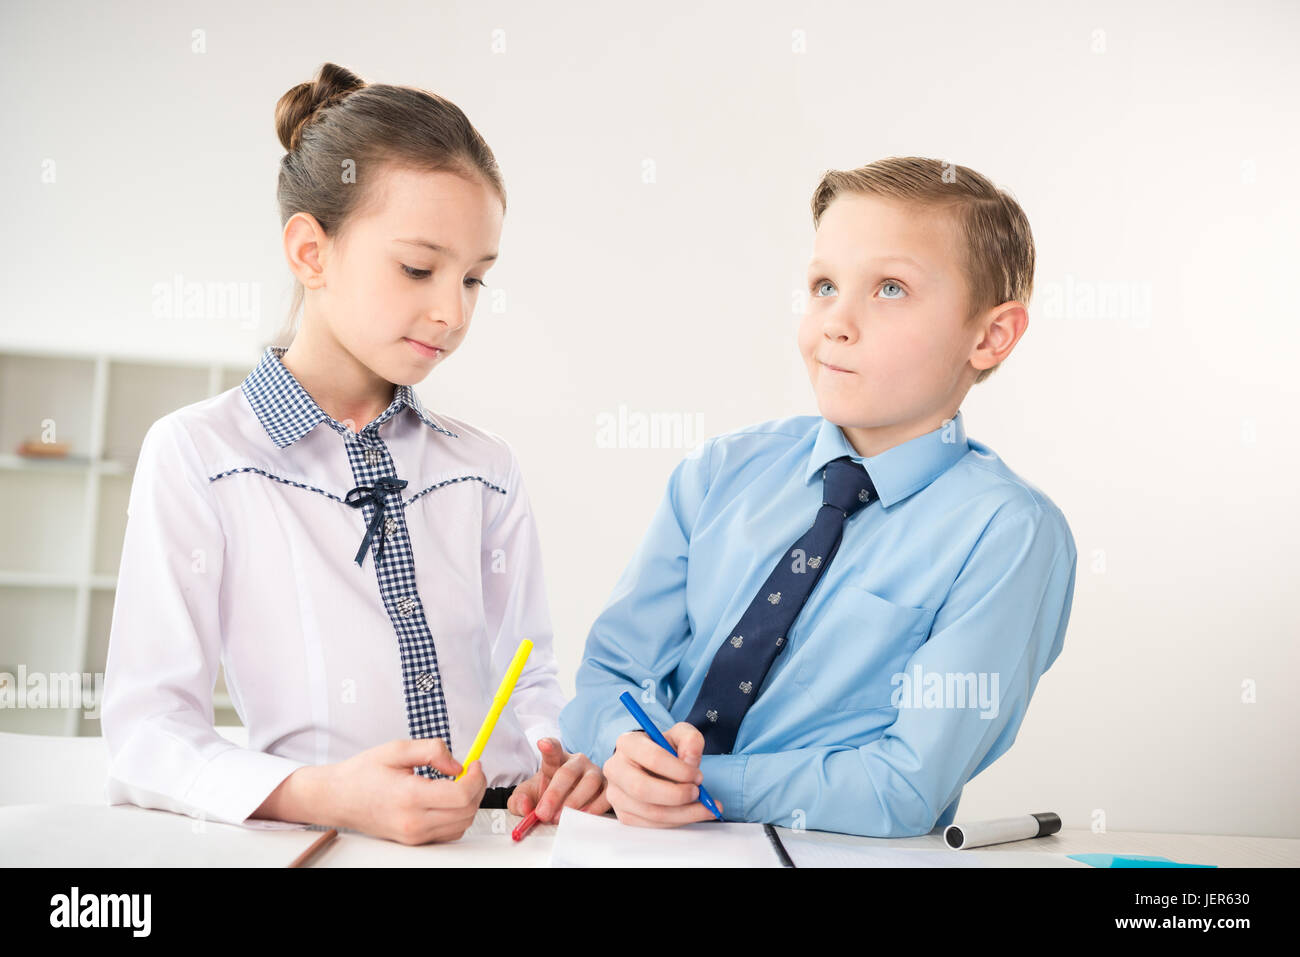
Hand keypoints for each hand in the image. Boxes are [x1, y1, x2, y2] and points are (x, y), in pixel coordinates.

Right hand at [322, 738, 485, 844]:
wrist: (338, 797)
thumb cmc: (363, 773)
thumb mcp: (396, 749)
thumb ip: (432, 750)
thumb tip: (457, 764)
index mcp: (409, 797)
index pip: (460, 795)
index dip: (476, 777)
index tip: (475, 764)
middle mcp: (413, 822)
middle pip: (466, 811)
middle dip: (477, 787)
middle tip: (471, 770)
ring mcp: (413, 836)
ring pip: (462, 825)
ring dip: (469, 802)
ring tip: (459, 782)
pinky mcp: (414, 841)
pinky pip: (449, 833)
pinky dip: (458, 816)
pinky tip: (449, 798)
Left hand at [507, 737, 609, 821]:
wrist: (565, 802)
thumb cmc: (547, 794)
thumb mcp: (528, 796)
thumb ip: (519, 800)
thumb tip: (525, 806)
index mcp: (557, 759)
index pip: (553, 748)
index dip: (549, 746)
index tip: (542, 744)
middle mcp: (578, 762)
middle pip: (568, 772)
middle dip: (554, 794)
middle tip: (543, 813)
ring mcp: (595, 773)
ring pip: (590, 783)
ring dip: (575, 803)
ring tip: (562, 818)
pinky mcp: (608, 787)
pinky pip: (606, 795)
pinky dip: (595, 808)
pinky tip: (583, 816)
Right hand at [602, 723, 722, 826]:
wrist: (650, 765)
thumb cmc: (664, 749)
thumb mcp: (680, 735)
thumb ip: (690, 740)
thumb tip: (690, 761)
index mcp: (627, 743)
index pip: (652, 758)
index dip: (679, 770)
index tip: (698, 776)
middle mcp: (615, 769)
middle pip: (642, 789)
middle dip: (677, 795)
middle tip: (698, 793)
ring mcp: (616, 794)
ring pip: (649, 811)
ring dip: (682, 813)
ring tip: (704, 807)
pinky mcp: (623, 814)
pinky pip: (651, 825)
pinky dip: (676, 822)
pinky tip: (691, 814)